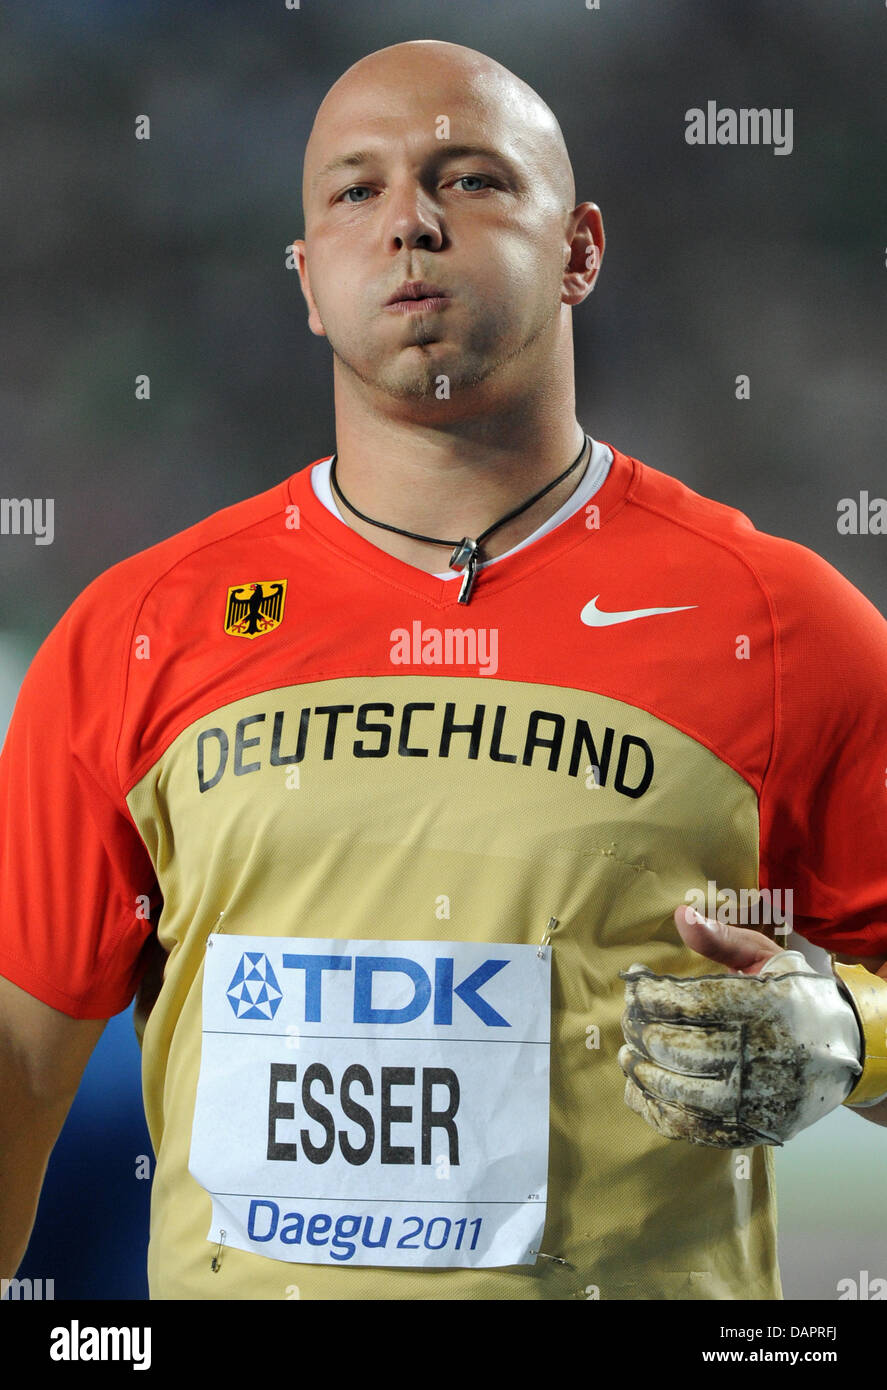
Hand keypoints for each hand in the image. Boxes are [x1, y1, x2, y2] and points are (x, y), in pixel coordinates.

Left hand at [617, 907, 862, 1146]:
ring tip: (628, 1055)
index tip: (634, 983)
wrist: (849, 1050)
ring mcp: (758, 1098)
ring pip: (678, 1089)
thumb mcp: (768, 958)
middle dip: (640, 1030)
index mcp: (767, 1005)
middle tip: (629, 1019)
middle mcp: (763, 1054)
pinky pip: (690, 1127)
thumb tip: (680, 916)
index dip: (649, 992)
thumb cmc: (796, 995)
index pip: (689, 1002)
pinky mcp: (753, 1127)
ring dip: (641, 1070)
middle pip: (677, 1046)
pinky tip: (639, 1090)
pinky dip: (655, 1109)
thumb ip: (722, 940)